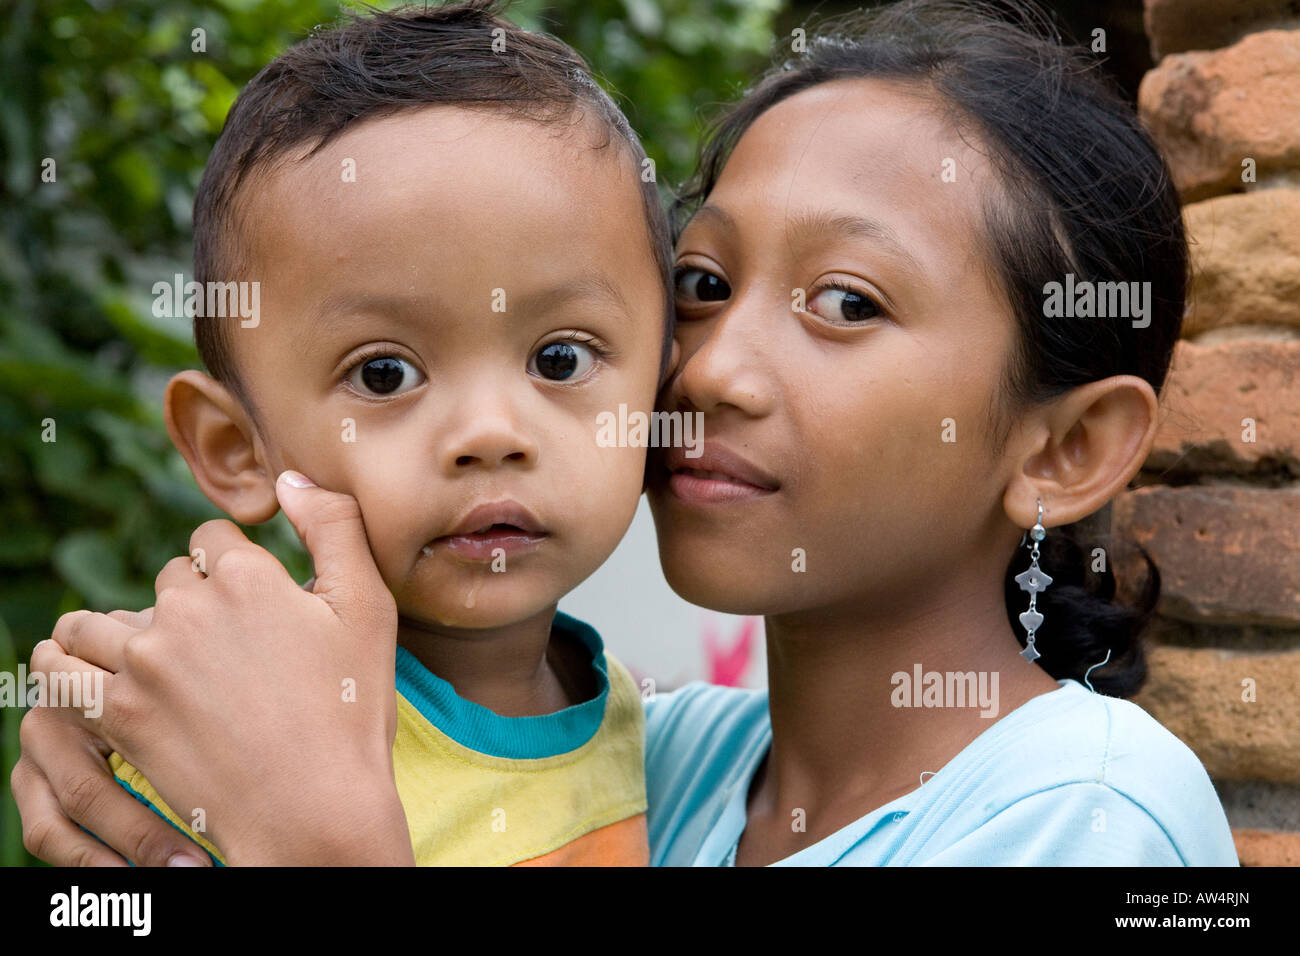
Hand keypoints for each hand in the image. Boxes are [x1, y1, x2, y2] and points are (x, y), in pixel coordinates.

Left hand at [24, 472, 413, 864]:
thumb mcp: (369, 607)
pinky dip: (65, 668)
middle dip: (185, 603)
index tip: (249, 604)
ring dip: (117, 632)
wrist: (316, 810)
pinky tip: (91, 678)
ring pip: (98, 621)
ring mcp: (145, 662)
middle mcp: (187, 609)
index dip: (230, 566)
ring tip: (147, 660)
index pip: (210, 541)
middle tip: (217, 650)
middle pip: (163, 580)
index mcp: (246, 576)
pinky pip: (58, 672)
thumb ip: (336, 525)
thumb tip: (291, 478)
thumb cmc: (352, 710)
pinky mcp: (117, 714)